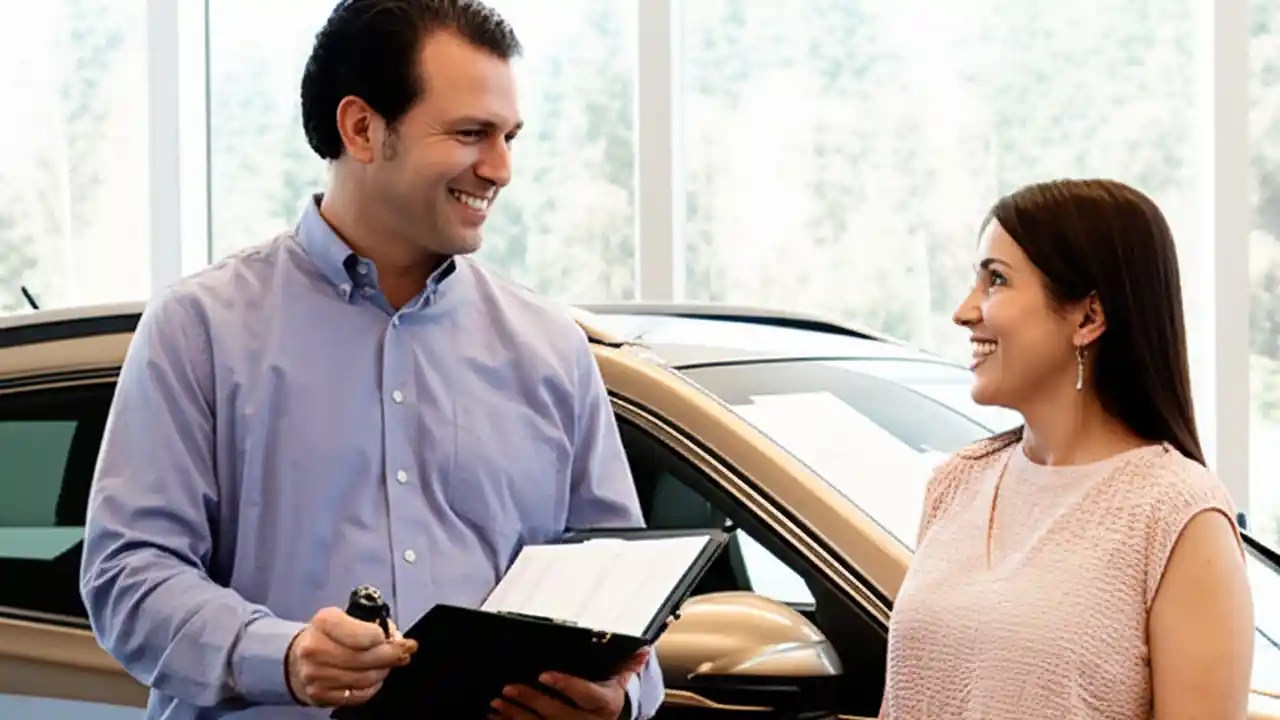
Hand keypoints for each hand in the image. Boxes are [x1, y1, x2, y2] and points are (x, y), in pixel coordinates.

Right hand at [285, 606, 417, 707]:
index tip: (390, 638)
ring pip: (364, 679)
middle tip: (404, 652)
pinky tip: (374, 679)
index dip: (382, 638)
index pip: (363, 634)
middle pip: (365, 658)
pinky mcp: (318, 694)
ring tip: (387, 665)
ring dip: (382, 672)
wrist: (299, 657)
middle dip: (391, 656)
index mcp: (324, 622)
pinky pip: (356, 695)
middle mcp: (315, 648)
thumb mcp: (348, 617)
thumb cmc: (330, 634)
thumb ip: (374, 624)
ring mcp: (314, 674)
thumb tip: (398, 641)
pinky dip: (371, 688)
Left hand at [490, 647, 648, 719]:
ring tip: (498, 703)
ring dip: (515, 716)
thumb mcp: (618, 685)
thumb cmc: (606, 701)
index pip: (585, 694)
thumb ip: (626, 666)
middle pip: (556, 713)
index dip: (565, 685)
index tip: (544, 675)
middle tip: (510, 688)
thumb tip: (642, 649)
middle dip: (530, 701)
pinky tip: (496, 717)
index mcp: (603, 705)